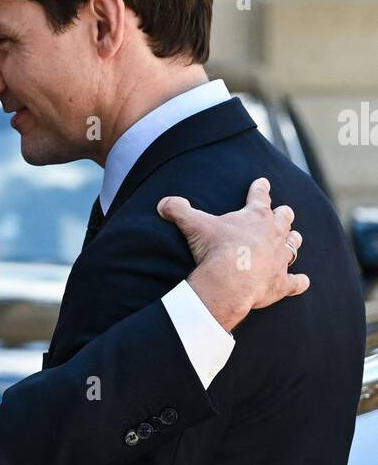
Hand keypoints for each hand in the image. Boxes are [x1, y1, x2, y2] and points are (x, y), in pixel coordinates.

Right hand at [158, 177, 308, 331]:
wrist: (230, 280)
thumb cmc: (216, 248)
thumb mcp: (193, 224)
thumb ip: (178, 210)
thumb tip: (162, 203)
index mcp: (255, 215)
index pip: (260, 195)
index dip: (260, 188)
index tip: (262, 182)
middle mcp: (274, 233)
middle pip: (284, 218)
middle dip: (284, 214)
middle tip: (284, 212)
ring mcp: (280, 258)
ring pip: (293, 245)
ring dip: (293, 242)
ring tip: (293, 239)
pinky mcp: (282, 282)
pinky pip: (296, 282)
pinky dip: (299, 282)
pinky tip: (302, 282)